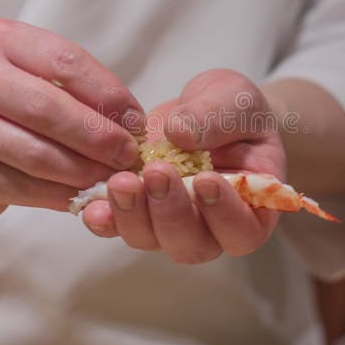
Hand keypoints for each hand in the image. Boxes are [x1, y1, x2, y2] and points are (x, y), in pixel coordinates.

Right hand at [0, 19, 143, 215]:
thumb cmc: (6, 105)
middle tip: (128, 155)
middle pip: (49, 109)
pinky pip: (24, 188)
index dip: (109, 94)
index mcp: (0, 40)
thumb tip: (133, 125)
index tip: (136, 121)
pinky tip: (81, 195)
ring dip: (84, 171)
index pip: (66, 63)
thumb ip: (78, 92)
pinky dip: (60, 194)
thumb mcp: (37, 77)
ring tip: (111, 178)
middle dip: (99, 137)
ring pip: (38, 154)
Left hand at [81, 69, 286, 262]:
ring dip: (133, 215)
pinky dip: (104, 218)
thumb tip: (180, 132)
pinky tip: (92, 204)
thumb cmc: (234, 111)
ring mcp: (169, 224)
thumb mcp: (236, 100)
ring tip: (120, 181)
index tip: (206, 179)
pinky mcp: (136, 211)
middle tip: (156, 173)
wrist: (204, 110)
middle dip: (171, 212)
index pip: (242, 230)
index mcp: (252, 208)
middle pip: (191, 244)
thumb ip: (217, 116)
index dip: (224, 213)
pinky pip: (117, 226)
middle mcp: (211, 228)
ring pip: (151, 238)